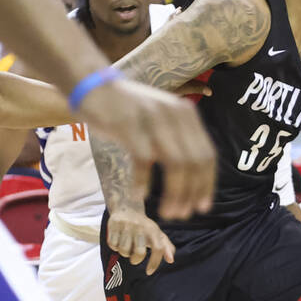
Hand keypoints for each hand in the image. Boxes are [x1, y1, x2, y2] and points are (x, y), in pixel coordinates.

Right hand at [78, 78, 214, 220]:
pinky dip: (143, 182)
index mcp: (186, 114)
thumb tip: (193, 182)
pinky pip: (144, 160)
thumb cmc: (127, 110)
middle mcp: (175, 114)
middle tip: (181, 215)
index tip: (202, 207)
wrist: (92, 85)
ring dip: (174, 193)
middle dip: (191, 194)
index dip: (207, 184)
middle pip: (194, 162)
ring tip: (168, 212)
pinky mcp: (130, 124)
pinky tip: (140, 195)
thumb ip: (177, 141)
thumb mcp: (160, 119)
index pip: (207, 155)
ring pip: (176, 163)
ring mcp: (153, 118)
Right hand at [106, 206, 175, 274]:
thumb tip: (171, 260)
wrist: (127, 208)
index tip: (149, 272)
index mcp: (153, 230)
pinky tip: (118, 240)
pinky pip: (113, 245)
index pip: (158, 249)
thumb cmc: (144, 226)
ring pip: (124, 251)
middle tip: (134, 258)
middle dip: (136, 260)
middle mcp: (140, 227)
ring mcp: (126, 226)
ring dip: (124, 253)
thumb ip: (166, 247)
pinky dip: (115, 246)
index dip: (154, 263)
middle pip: (139, 253)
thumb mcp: (157, 233)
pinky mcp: (114, 225)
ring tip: (126, 246)